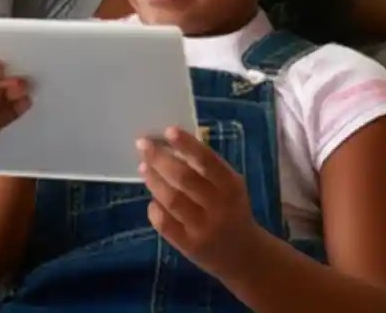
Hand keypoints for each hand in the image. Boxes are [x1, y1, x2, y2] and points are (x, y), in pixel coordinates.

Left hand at [138, 127, 262, 278]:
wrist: (243, 255)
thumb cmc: (232, 210)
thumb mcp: (230, 186)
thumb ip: (207, 168)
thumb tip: (171, 143)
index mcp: (232, 187)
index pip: (208, 162)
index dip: (187, 145)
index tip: (168, 131)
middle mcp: (218, 207)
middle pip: (184, 179)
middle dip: (160, 159)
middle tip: (143, 144)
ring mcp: (202, 229)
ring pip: (172, 200)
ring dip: (154, 180)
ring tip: (143, 167)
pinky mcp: (188, 246)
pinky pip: (164, 223)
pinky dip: (154, 208)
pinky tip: (153, 199)